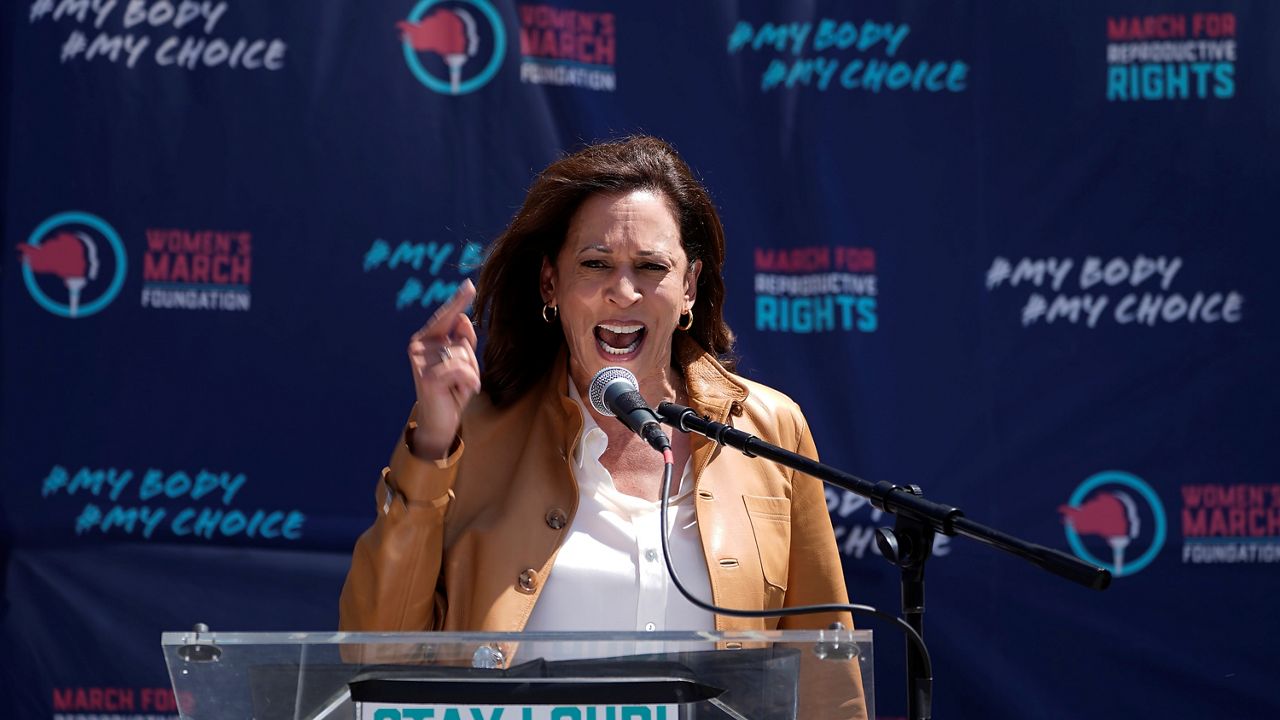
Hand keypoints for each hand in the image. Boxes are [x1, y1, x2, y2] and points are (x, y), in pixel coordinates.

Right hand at [407, 279, 479, 458]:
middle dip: (470, 362)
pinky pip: (462, 370)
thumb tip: (464, 319)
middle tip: (458, 381)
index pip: (445, 317)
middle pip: (462, 342)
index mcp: (426, 340)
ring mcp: (421, 361)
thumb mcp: (462, 363)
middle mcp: (419, 347)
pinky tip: (459, 393)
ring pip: (464, 356)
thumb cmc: (451, 391)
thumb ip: (463, 341)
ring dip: (470, 375)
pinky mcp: (428, 377)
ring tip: (457, 388)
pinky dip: (469, 382)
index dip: (458, 301)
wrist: (439, 422)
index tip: (470, 285)